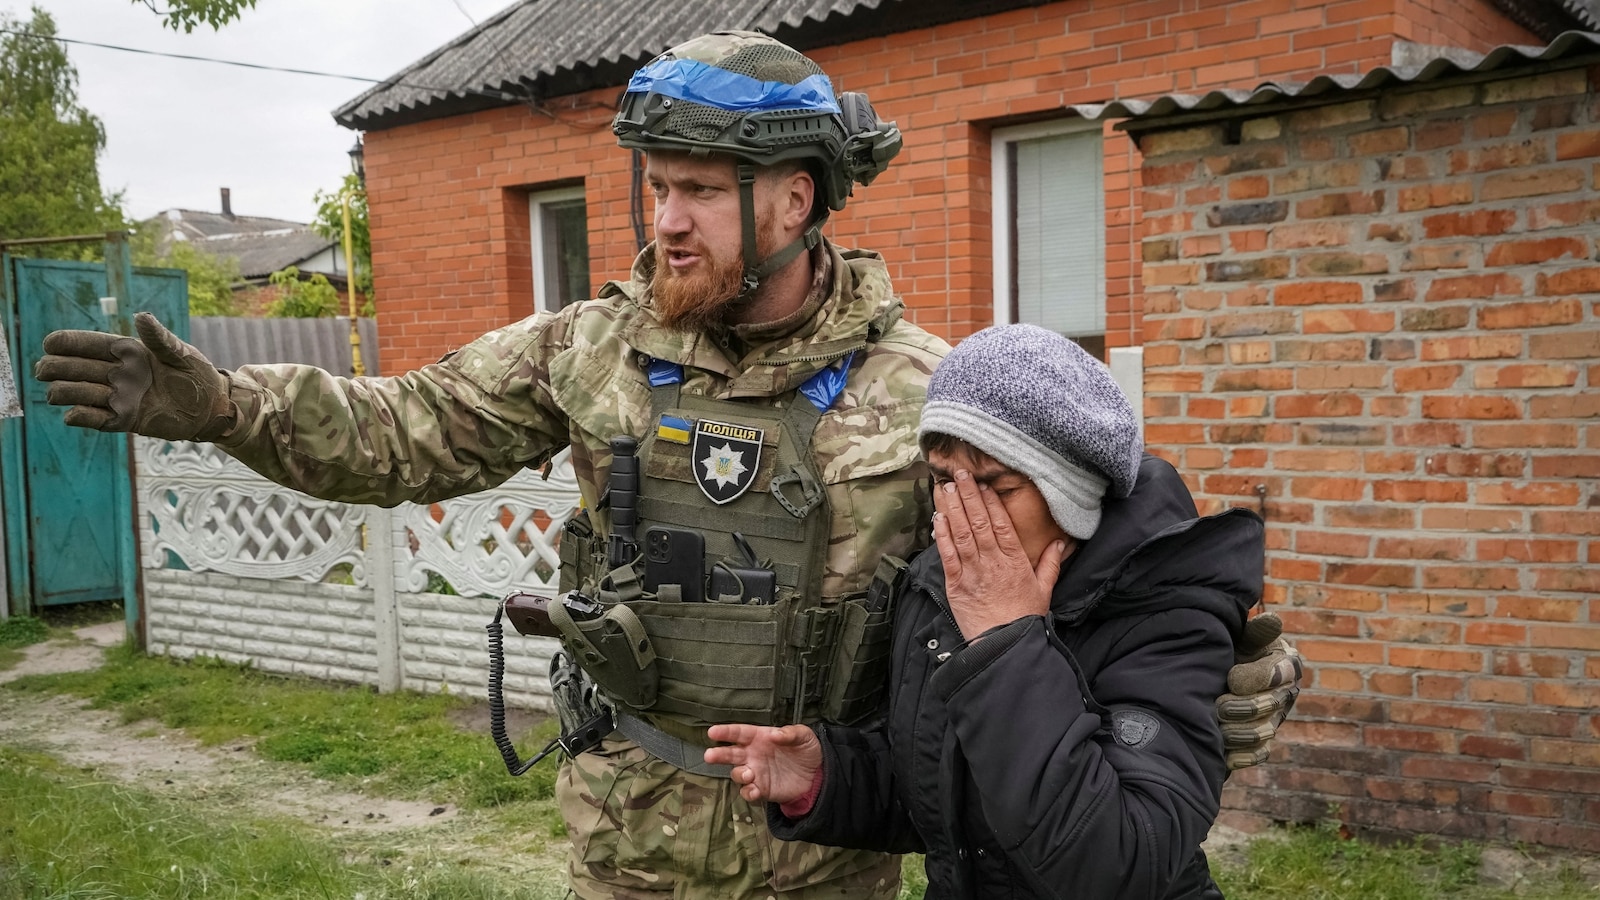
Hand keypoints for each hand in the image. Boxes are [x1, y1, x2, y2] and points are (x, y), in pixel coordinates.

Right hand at [35, 312, 233, 441]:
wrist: (210, 407)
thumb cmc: (197, 374)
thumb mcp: (181, 353)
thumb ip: (160, 337)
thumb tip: (140, 316)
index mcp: (126, 351)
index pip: (87, 344)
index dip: (66, 342)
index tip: (50, 344)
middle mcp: (115, 373)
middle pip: (72, 367)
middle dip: (55, 367)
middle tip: (45, 370)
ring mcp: (116, 397)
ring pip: (75, 393)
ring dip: (65, 391)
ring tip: (57, 393)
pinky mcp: (122, 420)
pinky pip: (92, 419)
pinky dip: (80, 416)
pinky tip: (74, 413)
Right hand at [705, 723, 821, 803]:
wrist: (817, 775)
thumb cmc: (806, 750)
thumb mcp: (804, 736)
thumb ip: (790, 733)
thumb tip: (775, 734)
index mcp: (760, 737)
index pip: (739, 733)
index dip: (726, 732)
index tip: (712, 732)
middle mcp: (753, 754)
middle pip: (730, 753)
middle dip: (719, 754)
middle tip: (710, 755)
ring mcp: (756, 772)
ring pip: (737, 773)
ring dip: (739, 774)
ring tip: (748, 774)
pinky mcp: (761, 789)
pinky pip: (748, 791)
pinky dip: (748, 792)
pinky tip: (755, 790)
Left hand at [932, 469, 1066, 638]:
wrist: (1003, 644)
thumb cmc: (1024, 618)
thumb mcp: (1044, 590)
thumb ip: (1051, 564)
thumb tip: (1060, 543)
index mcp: (1014, 560)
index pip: (1001, 523)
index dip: (990, 502)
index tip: (983, 485)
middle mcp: (992, 561)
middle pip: (978, 521)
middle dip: (968, 496)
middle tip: (961, 475)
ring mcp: (972, 571)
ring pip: (961, 533)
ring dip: (953, 508)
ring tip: (946, 487)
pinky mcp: (955, 583)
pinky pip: (947, 554)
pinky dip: (942, 535)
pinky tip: (938, 518)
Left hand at [1216, 611, 1301, 769]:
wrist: (1211, 676)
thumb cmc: (1230, 652)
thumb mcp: (1241, 638)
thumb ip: (1255, 632)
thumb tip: (1272, 621)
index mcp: (1285, 664)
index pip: (1280, 674)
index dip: (1256, 678)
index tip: (1231, 678)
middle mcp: (1284, 694)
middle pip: (1270, 707)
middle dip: (1242, 707)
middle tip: (1218, 704)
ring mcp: (1273, 721)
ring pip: (1262, 733)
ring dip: (1236, 731)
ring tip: (1215, 723)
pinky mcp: (1261, 743)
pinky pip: (1258, 754)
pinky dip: (1240, 754)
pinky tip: (1222, 750)